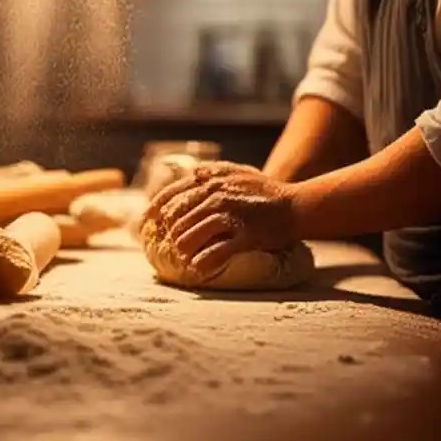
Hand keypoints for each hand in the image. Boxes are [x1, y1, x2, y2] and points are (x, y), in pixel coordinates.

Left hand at [145, 161, 296, 278]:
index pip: (172, 194)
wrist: (296, 205)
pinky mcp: (245, 234)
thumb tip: (192, 172)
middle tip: (169, 246)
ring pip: (193, 235)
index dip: (154, 210)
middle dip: (171, 235)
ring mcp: (231, 215)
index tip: (144, 223)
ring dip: (184, 249)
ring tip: (181, 258)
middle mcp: (217, 196)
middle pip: (179, 218)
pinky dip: (205, 262)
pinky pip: (218, 252)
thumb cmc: (265, 191)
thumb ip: (214, 173)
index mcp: (211, 181)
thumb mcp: (237, 174)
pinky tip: (198, 269)